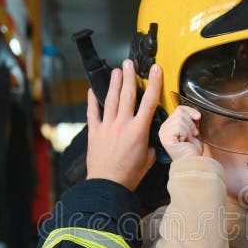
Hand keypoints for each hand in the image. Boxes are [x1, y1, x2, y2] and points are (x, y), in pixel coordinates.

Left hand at [86, 59, 161, 189]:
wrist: (108, 184)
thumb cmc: (130, 175)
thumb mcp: (148, 158)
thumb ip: (150, 143)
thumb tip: (148, 136)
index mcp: (139, 130)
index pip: (149, 101)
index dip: (154, 83)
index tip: (156, 69)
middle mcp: (122, 124)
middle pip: (128, 94)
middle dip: (129, 76)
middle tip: (129, 63)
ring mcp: (107, 126)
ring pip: (111, 99)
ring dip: (114, 83)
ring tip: (116, 71)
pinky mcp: (94, 132)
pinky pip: (92, 112)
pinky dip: (92, 101)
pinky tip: (91, 90)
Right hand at [158, 106, 202, 160]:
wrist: (193, 162)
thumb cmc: (193, 150)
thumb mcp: (193, 130)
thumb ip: (191, 119)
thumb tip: (195, 113)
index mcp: (169, 125)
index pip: (180, 109)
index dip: (191, 112)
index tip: (197, 119)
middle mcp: (163, 128)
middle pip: (180, 112)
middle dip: (190, 123)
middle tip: (191, 135)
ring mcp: (163, 132)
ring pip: (180, 118)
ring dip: (189, 130)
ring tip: (188, 139)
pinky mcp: (165, 136)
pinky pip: (179, 125)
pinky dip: (186, 133)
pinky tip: (184, 141)